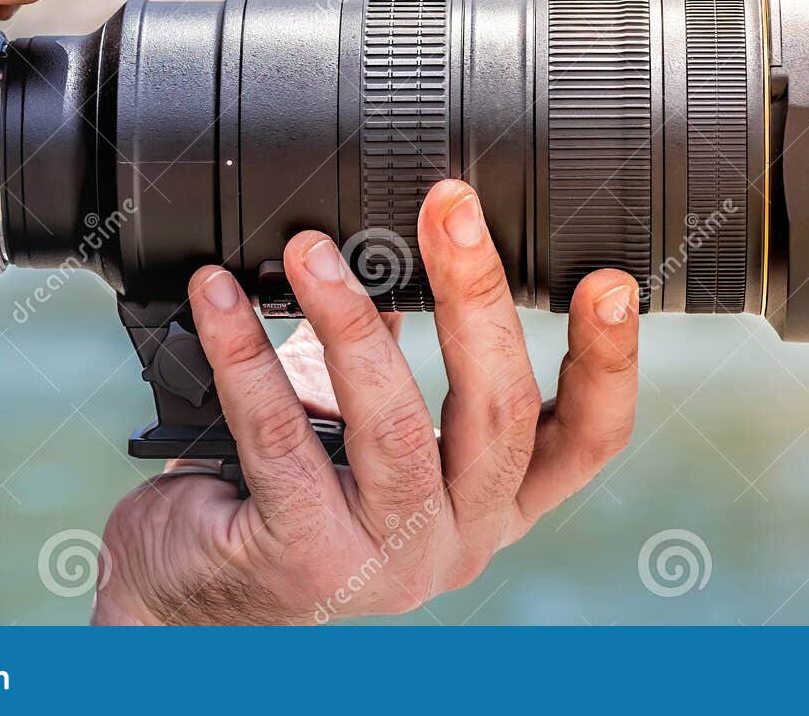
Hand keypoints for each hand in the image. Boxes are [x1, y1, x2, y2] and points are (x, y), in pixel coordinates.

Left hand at [91, 179, 640, 624]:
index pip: (588, 440)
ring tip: (311, 249)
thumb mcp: (377, 438)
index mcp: (497, 500)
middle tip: (449, 209)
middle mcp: (461, 537)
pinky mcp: (305, 561)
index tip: (609, 282)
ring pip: (396, 427)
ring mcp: (390, 561)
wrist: (197, 600)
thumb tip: (400, 244)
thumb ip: (404, 361)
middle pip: (502, 414)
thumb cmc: (293, 502)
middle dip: (477, 297)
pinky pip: (280, 438)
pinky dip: (247, 355)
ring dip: (352, 320)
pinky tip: (222, 299)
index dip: (611, 363)